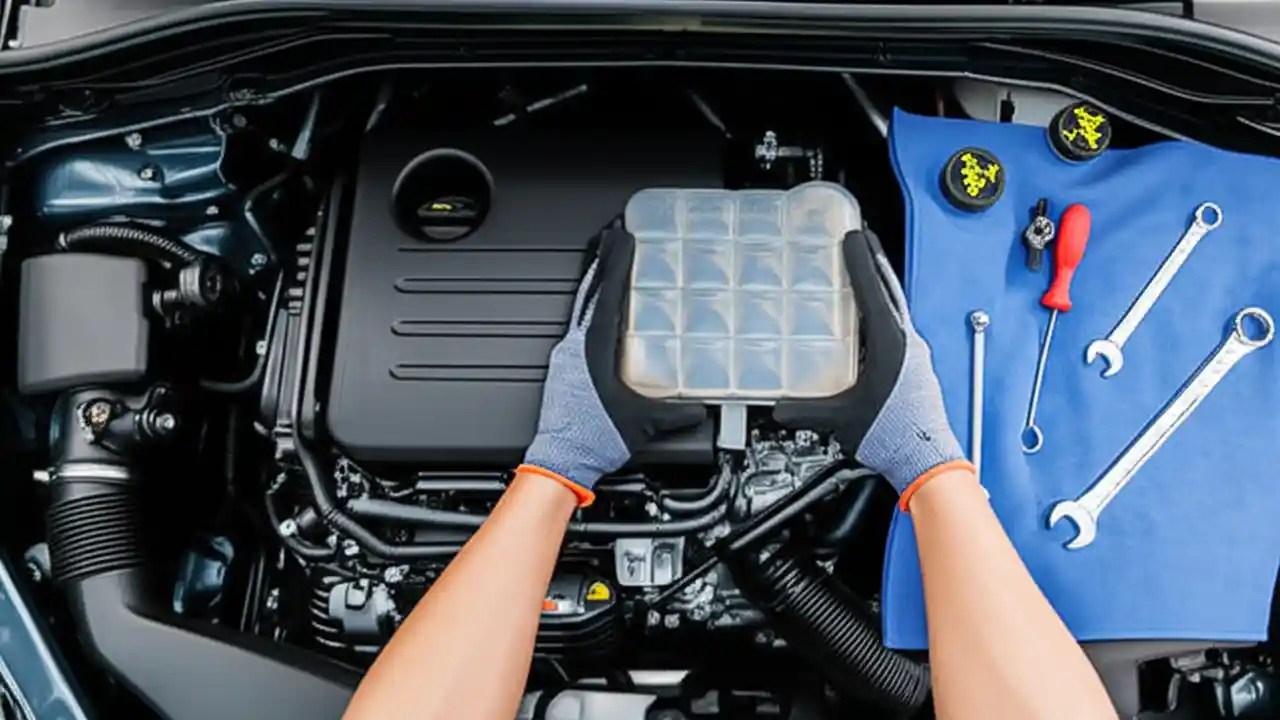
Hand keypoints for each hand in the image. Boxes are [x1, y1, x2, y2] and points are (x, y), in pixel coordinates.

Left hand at [521, 229, 705, 504]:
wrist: (559, 459)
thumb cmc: (592, 440)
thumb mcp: (641, 423)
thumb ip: (675, 415)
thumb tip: (699, 409)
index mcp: (594, 349)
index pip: (608, 295)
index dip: (617, 263)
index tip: (624, 237)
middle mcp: (576, 345)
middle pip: (590, 291)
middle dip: (603, 259)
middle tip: (614, 233)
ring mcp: (567, 354)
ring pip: (582, 305)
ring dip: (596, 279)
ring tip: (607, 256)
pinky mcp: (566, 365)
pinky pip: (580, 323)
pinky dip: (592, 304)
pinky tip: (601, 305)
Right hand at [773, 230, 969, 499]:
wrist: (926, 458)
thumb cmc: (891, 435)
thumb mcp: (839, 420)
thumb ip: (804, 412)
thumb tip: (776, 408)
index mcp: (890, 343)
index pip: (872, 291)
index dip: (859, 261)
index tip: (851, 236)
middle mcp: (907, 341)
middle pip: (889, 290)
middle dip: (874, 261)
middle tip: (862, 237)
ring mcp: (915, 353)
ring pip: (896, 307)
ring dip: (880, 286)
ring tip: (864, 270)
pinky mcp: (916, 366)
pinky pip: (897, 327)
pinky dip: (883, 312)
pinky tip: (869, 320)